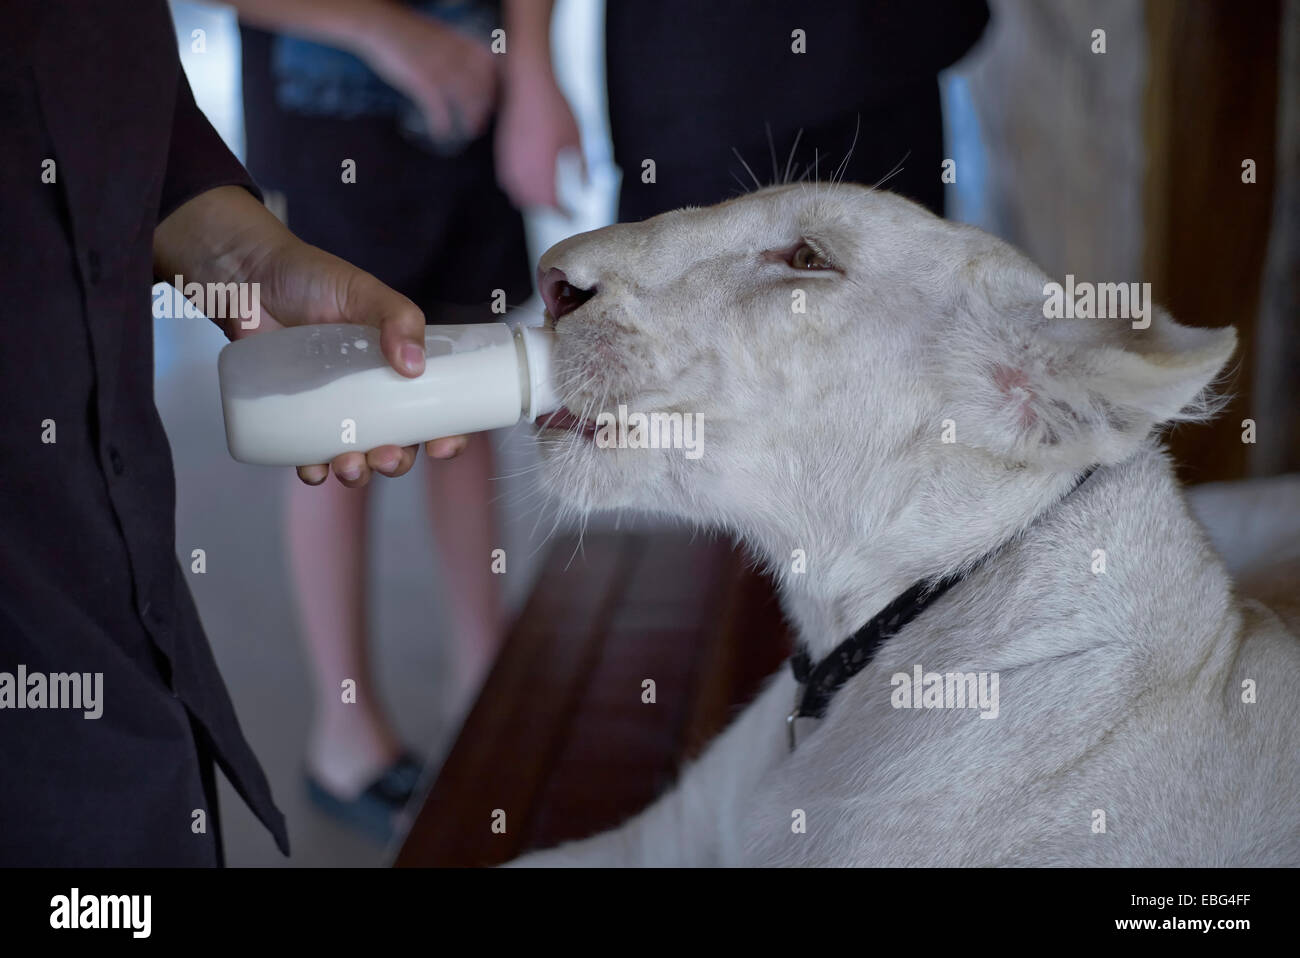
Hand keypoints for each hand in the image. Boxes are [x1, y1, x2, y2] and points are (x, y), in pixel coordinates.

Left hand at [238, 237, 470, 485]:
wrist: (245, 277)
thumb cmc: (310, 278)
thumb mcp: (363, 291)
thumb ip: (397, 318)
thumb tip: (415, 366)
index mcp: (397, 367)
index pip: (433, 409)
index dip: (445, 433)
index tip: (442, 446)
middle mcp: (369, 393)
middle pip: (396, 443)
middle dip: (397, 461)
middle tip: (386, 456)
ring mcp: (332, 407)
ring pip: (355, 455)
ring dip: (358, 473)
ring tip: (350, 466)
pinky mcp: (294, 414)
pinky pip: (308, 454)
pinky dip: (313, 470)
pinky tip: (312, 469)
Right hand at [356, 6, 495, 141]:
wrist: (378, 24)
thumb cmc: (404, 30)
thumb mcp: (436, 34)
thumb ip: (452, 48)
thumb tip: (463, 64)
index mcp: (459, 42)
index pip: (488, 66)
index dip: (493, 85)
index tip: (492, 99)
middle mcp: (454, 55)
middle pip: (480, 86)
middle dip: (485, 107)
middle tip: (482, 122)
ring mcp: (440, 68)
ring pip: (465, 99)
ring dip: (471, 118)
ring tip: (470, 131)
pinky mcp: (422, 81)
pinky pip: (439, 107)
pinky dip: (441, 122)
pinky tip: (440, 132)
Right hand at [495, 67, 581, 210]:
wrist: (527, 84)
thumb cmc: (555, 109)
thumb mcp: (577, 139)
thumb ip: (583, 167)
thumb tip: (587, 187)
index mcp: (543, 170)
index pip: (552, 203)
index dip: (563, 213)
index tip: (573, 216)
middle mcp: (523, 171)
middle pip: (533, 204)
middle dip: (547, 209)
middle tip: (561, 210)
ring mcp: (509, 164)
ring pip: (518, 196)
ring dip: (532, 201)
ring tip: (547, 200)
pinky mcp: (502, 155)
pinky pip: (509, 182)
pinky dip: (520, 188)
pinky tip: (530, 182)